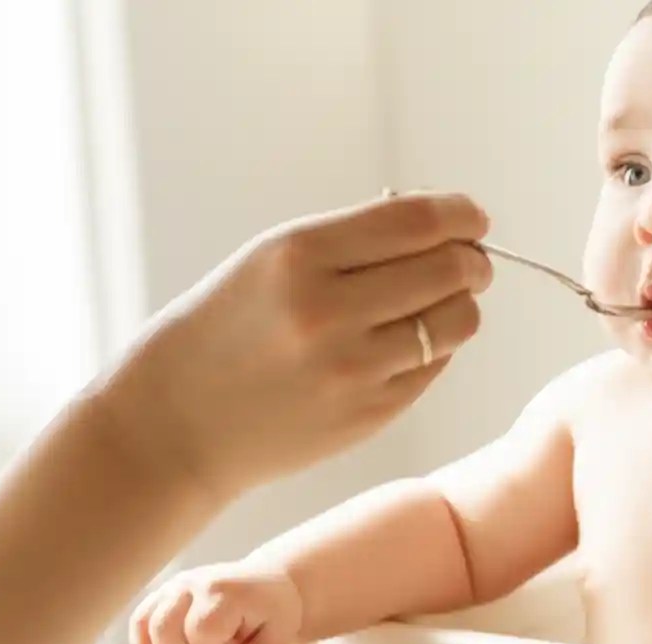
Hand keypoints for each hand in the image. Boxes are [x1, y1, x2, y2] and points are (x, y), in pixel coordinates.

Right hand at [91, 191, 493, 498]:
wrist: (177, 421)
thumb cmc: (231, 325)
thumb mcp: (272, 259)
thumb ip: (357, 239)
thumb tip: (447, 226)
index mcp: (298, 256)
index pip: (417, 221)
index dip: (461, 214)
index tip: (473, 218)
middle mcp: (328, 312)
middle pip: (450, 270)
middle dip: (473, 260)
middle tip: (470, 261)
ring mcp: (353, 370)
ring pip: (457, 322)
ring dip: (462, 303)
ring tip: (441, 300)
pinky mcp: (370, 413)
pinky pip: (435, 365)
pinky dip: (436, 346)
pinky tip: (406, 340)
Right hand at [130, 563, 302, 643]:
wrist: (268, 579)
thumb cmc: (273, 607)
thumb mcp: (278, 638)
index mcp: (228, 591)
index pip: (202, 631)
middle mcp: (198, 582)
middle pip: (168, 627)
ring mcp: (179, 584)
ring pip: (151, 622)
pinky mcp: (167, 592)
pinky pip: (142, 616)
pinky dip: (138, 643)